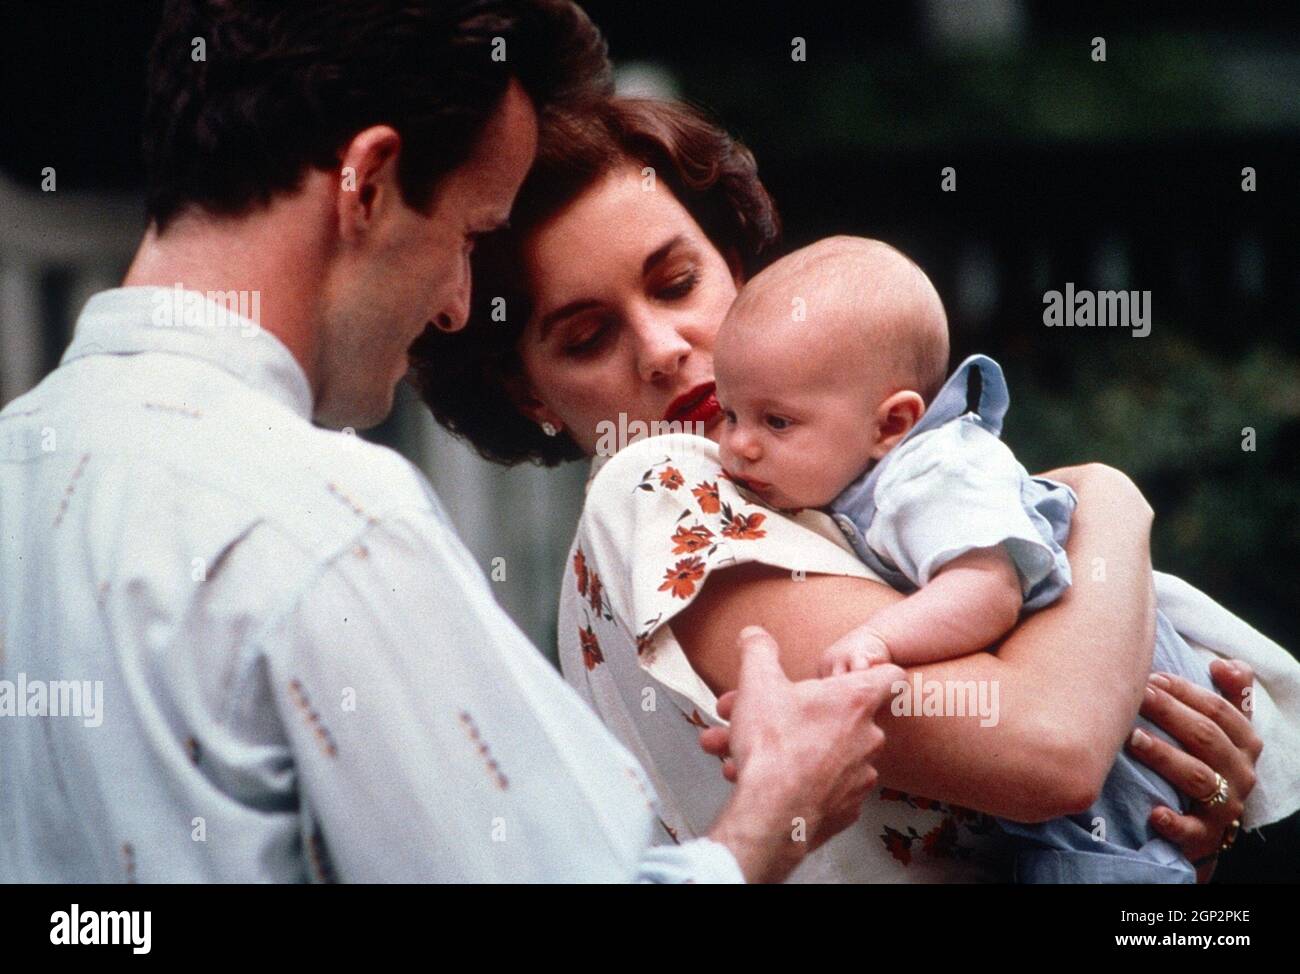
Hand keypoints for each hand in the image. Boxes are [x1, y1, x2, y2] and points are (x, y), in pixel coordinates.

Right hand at [702, 625, 903, 881]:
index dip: (875, 671)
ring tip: (741, 751)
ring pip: (823, 753)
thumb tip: (755, 636)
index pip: (890, 676)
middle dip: (796, 714)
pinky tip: (763, 779)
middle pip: (841, 716)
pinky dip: (796, 782)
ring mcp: (860, 776)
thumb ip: (758, 650)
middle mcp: (868, 738)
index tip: (860, 674)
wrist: (771, 814)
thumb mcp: (757, 683)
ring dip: (787, 749)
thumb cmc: (773, 749)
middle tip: (764, 717)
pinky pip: (822, 787)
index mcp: (854, 701)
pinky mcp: (847, 809)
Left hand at [1126, 659, 1261, 881]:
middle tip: (1136, 696)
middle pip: (1206, 737)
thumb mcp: (1224, 728)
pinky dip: (1173, 821)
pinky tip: (1153, 811)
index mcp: (1244, 742)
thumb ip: (1230, 693)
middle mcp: (1240, 773)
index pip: (1218, 710)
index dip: (1186, 691)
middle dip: (1170, 713)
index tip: (1151, 676)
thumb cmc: (1205, 760)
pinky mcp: (1205, 836)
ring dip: (1165, 756)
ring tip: (1133, 738)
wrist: (1204, 823)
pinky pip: (1191, 829)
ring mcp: (1224, 805)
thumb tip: (1223, 663)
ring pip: (1197, 776)